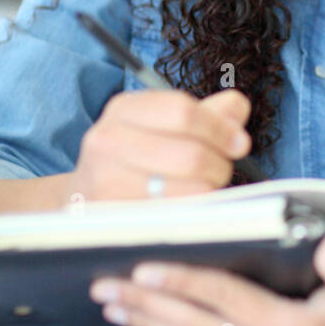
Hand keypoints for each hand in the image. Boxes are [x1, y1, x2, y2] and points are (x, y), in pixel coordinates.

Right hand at [71, 87, 251, 200]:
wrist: (85, 195)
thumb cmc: (135, 156)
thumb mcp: (165, 124)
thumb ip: (207, 113)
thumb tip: (237, 107)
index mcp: (124, 109)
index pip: (183, 111)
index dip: (220, 129)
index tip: (239, 143)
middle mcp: (107, 140)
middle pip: (190, 154)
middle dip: (219, 165)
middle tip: (221, 171)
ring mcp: (105, 180)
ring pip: (186, 189)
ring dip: (209, 191)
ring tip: (205, 189)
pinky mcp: (114, 218)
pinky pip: (173, 217)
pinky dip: (192, 213)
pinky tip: (190, 207)